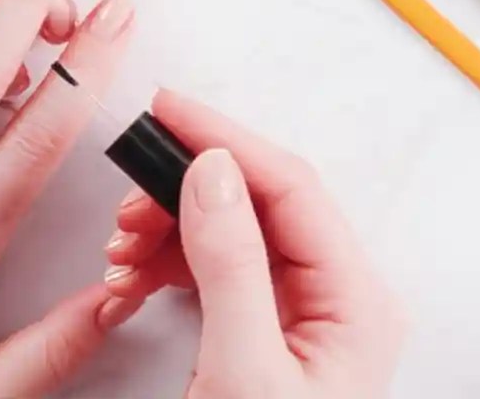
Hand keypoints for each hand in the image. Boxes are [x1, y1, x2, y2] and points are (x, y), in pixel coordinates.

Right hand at [103, 91, 405, 397]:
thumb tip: (213, 168)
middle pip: (261, 200)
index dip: (225, 137)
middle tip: (130, 185)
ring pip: (233, 229)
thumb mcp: (242, 370)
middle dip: (187, 185)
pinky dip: (172, 258)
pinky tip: (135, 268)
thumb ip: (231, 265)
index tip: (167, 109)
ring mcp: (303, 310)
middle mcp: (338, 294)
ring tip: (123, 243)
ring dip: (172, 223)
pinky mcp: (267, 326)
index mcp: (356, 299)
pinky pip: (218, 265)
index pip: (290, 186)